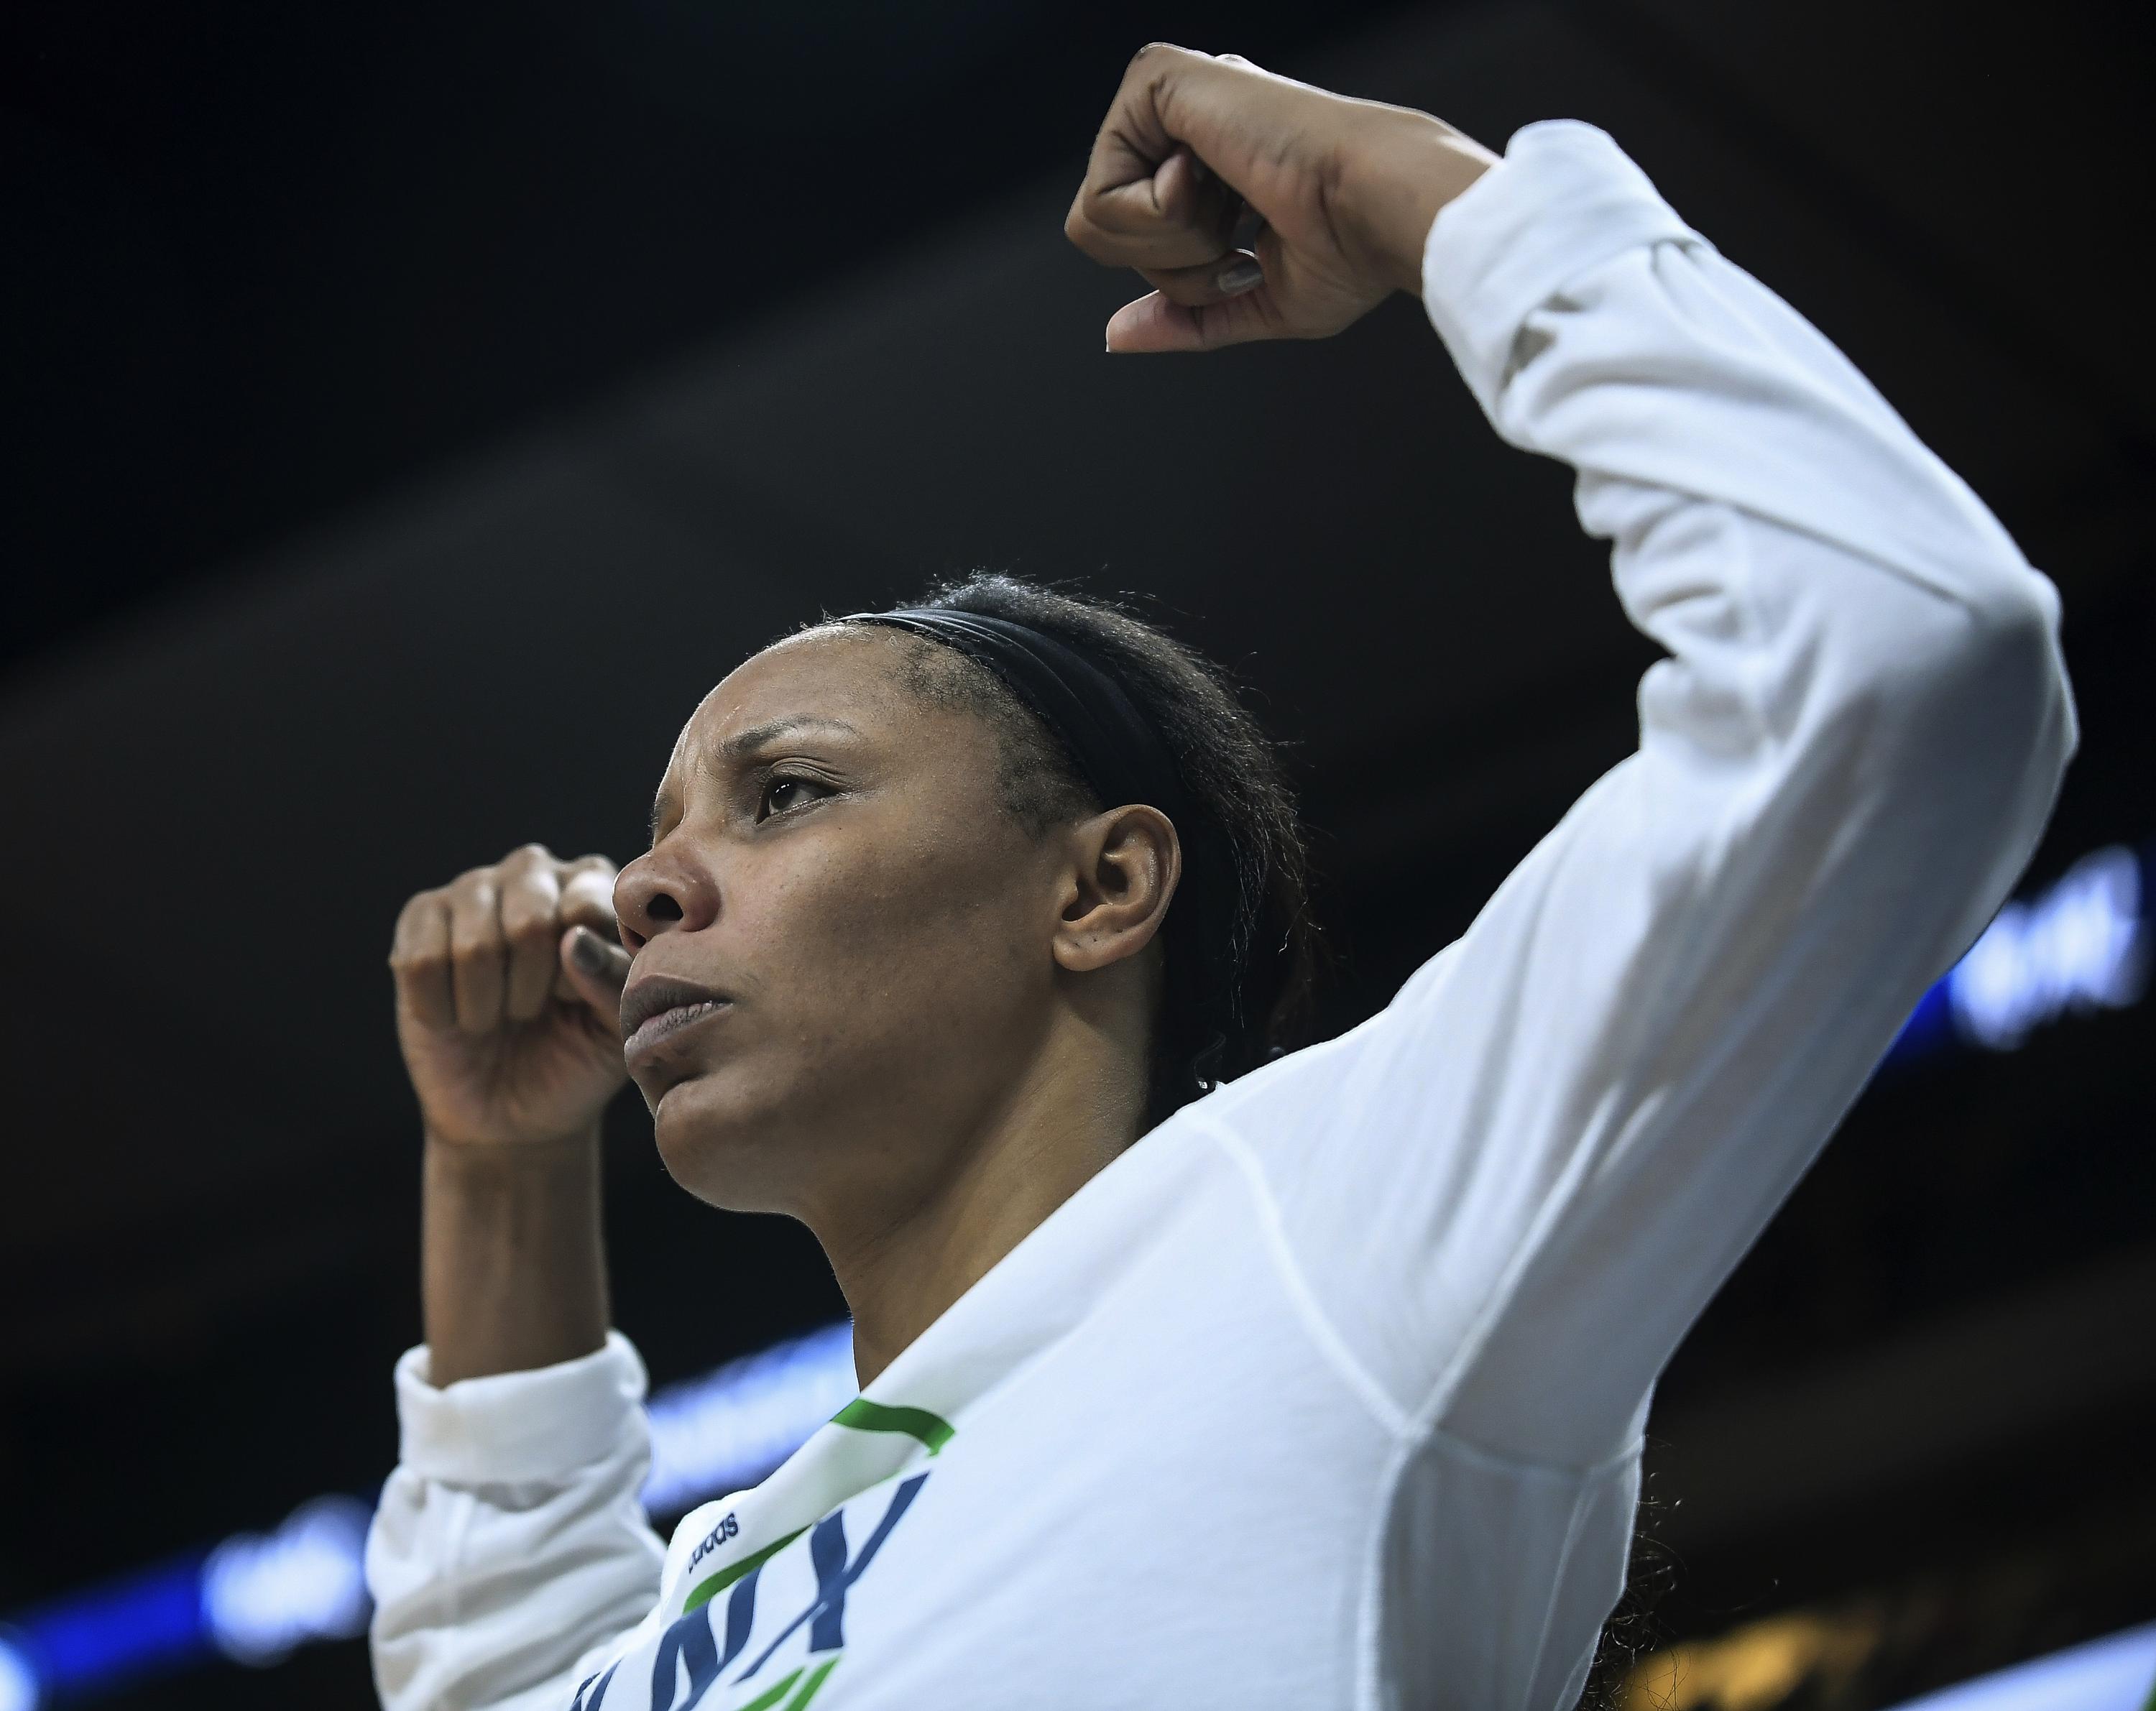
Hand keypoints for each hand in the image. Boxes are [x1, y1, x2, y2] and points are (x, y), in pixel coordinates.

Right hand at [389, 844, 631, 1147]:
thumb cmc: (578, 1056)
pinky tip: (456, 1016)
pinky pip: (421, 962)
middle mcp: (537, 874)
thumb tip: (574, 941)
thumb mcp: (615, 1028)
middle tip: (533, 1011)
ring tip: (498, 1014)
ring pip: (473, 945)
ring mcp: (475, 889)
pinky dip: (442, 1010)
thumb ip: (614, 981)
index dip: (581, 969)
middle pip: (529, 921)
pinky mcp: (421, 916)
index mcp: (596, 888)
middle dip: (531, 989)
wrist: (512, 1109)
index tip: (576, 999)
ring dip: (487, 1005)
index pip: (586, 905)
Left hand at [1065, 45, 1497, 352]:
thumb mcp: (1255, 301)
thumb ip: (1182, 315)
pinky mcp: (1156, 80)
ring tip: (1237, 207)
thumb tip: (1114, 335)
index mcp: (1210, 164)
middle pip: (1104, 234)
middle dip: (1171, 268)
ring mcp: (1169, 98)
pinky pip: (1099, 193)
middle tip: (1241, 242)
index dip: (1188, 278)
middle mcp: (1185, 125)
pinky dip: (1158, 218)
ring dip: (1172, 246)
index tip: (1253, 258)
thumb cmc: (1350, 249)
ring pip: (1095, 218)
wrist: (1376, 206)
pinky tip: (1217, 178)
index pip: (1140, 242)